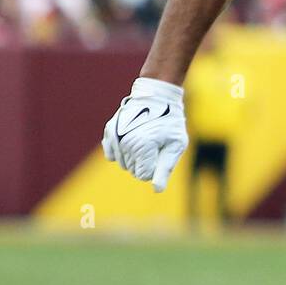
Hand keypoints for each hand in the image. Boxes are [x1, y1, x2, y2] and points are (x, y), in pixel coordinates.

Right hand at [102, 76, 187, 191]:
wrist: (156, 95)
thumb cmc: (170, 121)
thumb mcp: (176, 145)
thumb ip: (165, 169)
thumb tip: (156, 190)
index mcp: (143, 148)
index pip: (144, 176)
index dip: (155, 167)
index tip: (161, 151)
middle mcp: (126, 143)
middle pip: (132, 170)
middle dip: (145, 162)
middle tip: (155, 143)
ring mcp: (115, 137)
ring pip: (122, 163)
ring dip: (134, 157)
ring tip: (145, 138)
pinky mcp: (110, 131)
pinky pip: (110, 154)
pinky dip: (120, 152)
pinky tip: (130, 141)